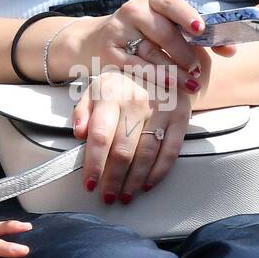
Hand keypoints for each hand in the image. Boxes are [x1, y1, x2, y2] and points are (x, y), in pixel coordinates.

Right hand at [59, 0, 236, 92]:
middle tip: (198, 68)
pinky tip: (171, 85)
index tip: (201, 29)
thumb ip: (200, 36)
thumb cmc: (150, 32)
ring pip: (152, 53)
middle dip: (185, 53)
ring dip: (175, 71)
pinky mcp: (110, 51)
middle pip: (164, 33)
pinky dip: (156, 76)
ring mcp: (119, 30)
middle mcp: (133, 9)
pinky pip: (137, 66)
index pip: (171, 4)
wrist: (105, 38)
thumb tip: (231, 49)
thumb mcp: (172, 26)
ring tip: (191, 83)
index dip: (187, 16)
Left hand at [72, 65, 193, 203]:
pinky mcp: (180, 117)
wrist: (157, 61)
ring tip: (124, 196)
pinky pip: (170, 151)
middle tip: (107, 196)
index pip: (100, 135)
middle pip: (123, 149)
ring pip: (146, 154)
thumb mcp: (95, 88)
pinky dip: (159, 171)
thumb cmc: (120, 82)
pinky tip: (147, 184)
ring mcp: (161, 110)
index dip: (94, 163)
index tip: (89, 183)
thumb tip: (78, 132)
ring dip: (134, 180)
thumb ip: (82, 110)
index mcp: (111, 93)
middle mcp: (137, 101)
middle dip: (113, 179)